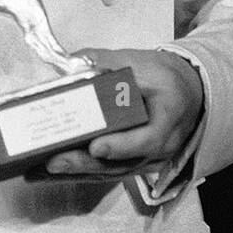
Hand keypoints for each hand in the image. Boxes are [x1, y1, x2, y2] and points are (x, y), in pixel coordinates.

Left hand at [45, 47, 204, 178]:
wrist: (189, 94)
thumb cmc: (166, 78)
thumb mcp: (144, 62)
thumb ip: (110, 61)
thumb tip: (74, 61)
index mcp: (168, 119)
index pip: (148, 139)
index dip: (122, 146)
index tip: (96, 146)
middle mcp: (159, 148)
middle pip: (122, 163)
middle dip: (86, 163)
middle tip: (54, 161)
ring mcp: (146, 159)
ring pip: (112, 171)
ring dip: (77, 171)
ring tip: (44, 167)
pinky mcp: (132, 162)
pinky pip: (106, 171)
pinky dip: (80, 172)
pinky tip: (51, 171)